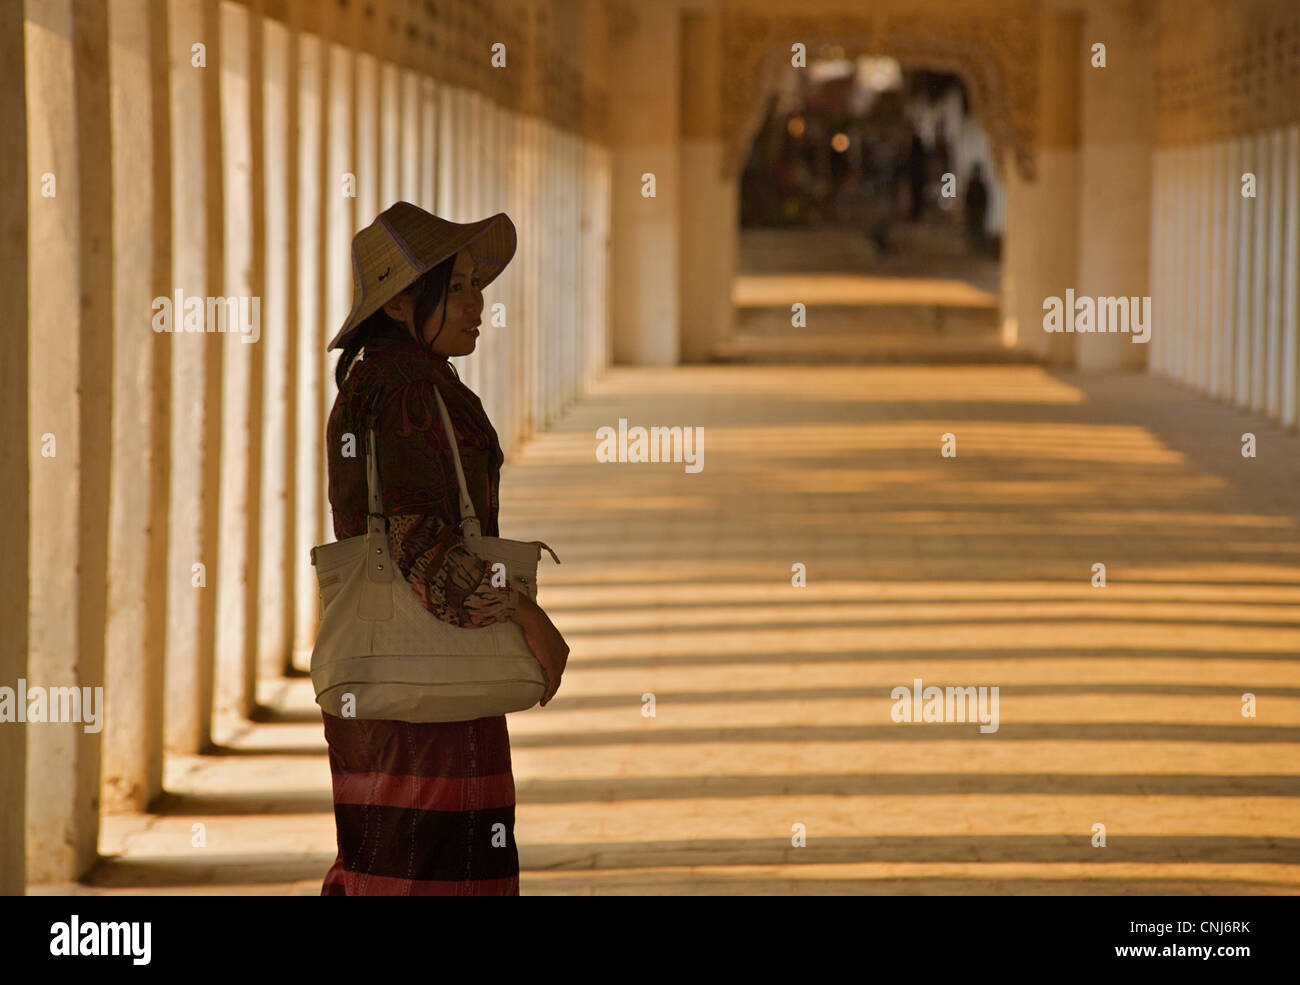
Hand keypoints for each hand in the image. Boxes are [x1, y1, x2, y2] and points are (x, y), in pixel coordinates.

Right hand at [512, 591, 568, 705]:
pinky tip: (544, 700)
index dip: (553, 675)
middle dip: (552, 685)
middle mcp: (563, 654)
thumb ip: (535, 640)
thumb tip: (526, 639)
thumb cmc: (531, 622)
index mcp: (562, 647)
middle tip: (543, 694)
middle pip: (558, 673)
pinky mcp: (552, 665)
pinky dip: (549, 693)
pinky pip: (553, 683)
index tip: (546, 683)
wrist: (534, 620)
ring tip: (543, 700)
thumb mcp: (536, 634)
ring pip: (556, 681)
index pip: (559, 665)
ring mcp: (559, 660)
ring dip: (550, 692)